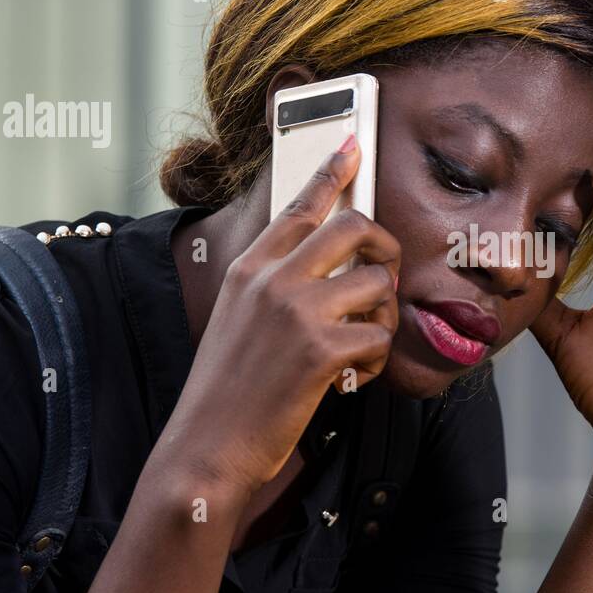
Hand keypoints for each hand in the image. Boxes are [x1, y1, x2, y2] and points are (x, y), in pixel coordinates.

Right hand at [168, 139, 399, 493]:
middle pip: (355, 227)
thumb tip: (331, 269)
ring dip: (383, 318)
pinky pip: (380, 337)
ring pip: (379, 284)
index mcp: (250, 268)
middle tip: (385, 277)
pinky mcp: (322, 349)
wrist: (207, 447)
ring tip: (360, 346)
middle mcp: (273, 279)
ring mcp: (297, 311)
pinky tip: (350, 379)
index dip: (332, 171)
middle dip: (385, 249)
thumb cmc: (227, 391)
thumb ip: (274, 285)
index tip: (352, 145)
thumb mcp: (237, 319)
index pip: (299, 206)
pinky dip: (375, 362)